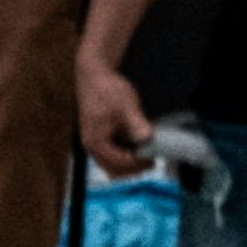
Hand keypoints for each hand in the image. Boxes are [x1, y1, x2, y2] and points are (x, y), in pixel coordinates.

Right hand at [79, 61, 154, 176]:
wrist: (93, 76)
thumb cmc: (108, 89)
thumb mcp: (127, 105)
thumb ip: (137, 124)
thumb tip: (148, 139)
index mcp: (96, 141)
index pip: (119, 163)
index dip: (138, 164)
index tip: (154, 158)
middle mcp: (91, 146)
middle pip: (113, 170)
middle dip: (134, 168)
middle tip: (152, 160)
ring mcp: (93, 144)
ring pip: (111, 166)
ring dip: (129, 164)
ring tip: (146, 153)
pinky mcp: (97, 139)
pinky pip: (110, 156)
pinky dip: (124, 156)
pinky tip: (137, 146)